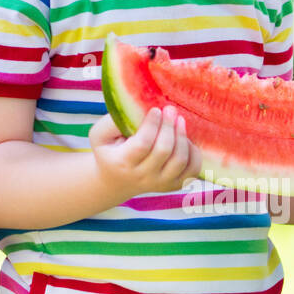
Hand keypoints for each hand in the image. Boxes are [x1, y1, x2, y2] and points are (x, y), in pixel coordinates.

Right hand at [88, 105, 202, 202]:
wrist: (114, 181)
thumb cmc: (108, 151)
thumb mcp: (100, 135)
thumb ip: (113, 121)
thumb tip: (137, 107)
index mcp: (122, 163)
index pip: (142, 144)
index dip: (152, 125)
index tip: (156, 110)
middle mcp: (142, 177)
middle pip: (163, 151)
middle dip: (169, 126)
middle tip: (170, 109)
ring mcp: (160, 184)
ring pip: (180, 161)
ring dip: (182, 137)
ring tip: (179, 121)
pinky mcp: (173, 185)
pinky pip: (192, 171)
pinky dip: (193, 153)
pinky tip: (185, 140)